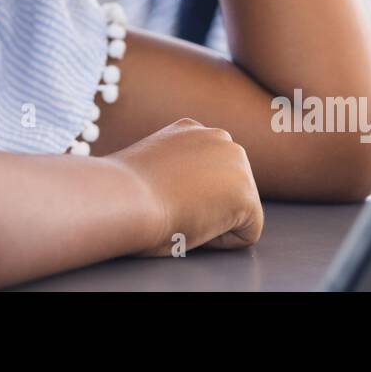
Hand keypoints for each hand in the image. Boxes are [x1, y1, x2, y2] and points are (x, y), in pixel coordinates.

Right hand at [105, 117, 262, 256]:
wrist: (123, 197)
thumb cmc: (123, 191)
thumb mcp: (150, 165)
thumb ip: (172, 167)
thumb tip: (179, 188)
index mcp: (191, 129)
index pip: (204, 172)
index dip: (183, 195)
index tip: (159, 197)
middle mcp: (219, 138)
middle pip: (226, 189)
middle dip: (205, 204)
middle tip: (169, 208)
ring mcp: (238, 165)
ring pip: (237, 210)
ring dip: (213, 220)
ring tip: (180, 214)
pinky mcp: (247, 195)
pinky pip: (246, 233)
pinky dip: (221, 242)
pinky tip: (194, 227)